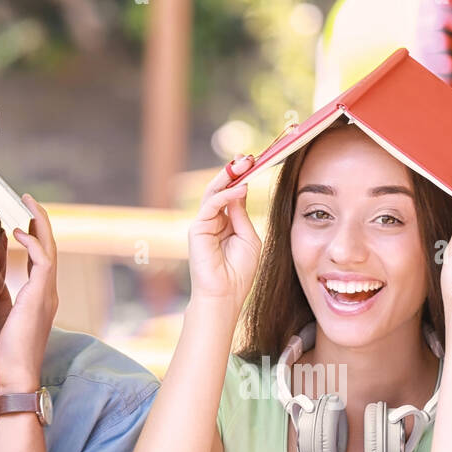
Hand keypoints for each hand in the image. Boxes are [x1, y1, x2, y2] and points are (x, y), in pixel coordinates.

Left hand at [0, 194, 58, 392]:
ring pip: (50, 248)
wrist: (12, 377)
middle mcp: (48, 293)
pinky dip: (33, 242)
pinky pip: (43, 260)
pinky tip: (17, 231)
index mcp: (39, 297)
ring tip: (26, 203)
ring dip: (39, 223)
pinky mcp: (41, 297)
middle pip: (49, 247)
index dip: (31, 235)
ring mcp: (47, 294)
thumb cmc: (4, 353)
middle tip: (26, 199)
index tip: (17, 218)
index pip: (40, 258)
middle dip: (39, 221)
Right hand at [187, 156, 262, 318]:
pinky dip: (226, 195)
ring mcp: (203, 224)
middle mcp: (213, 220)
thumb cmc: (239, 272)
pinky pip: (212, 205)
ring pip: (213, 192)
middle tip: (247, 156)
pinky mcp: (197, 229)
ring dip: (228, 176)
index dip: (242, 177)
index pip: (233, 194)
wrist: (225, 295)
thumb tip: (240, 189)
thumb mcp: (248, 237)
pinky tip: (241, 189)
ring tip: (243, 163)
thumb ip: (242, 214)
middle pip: (221, 188)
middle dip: (234, 171)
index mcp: (226, 222)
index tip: (254, 162)